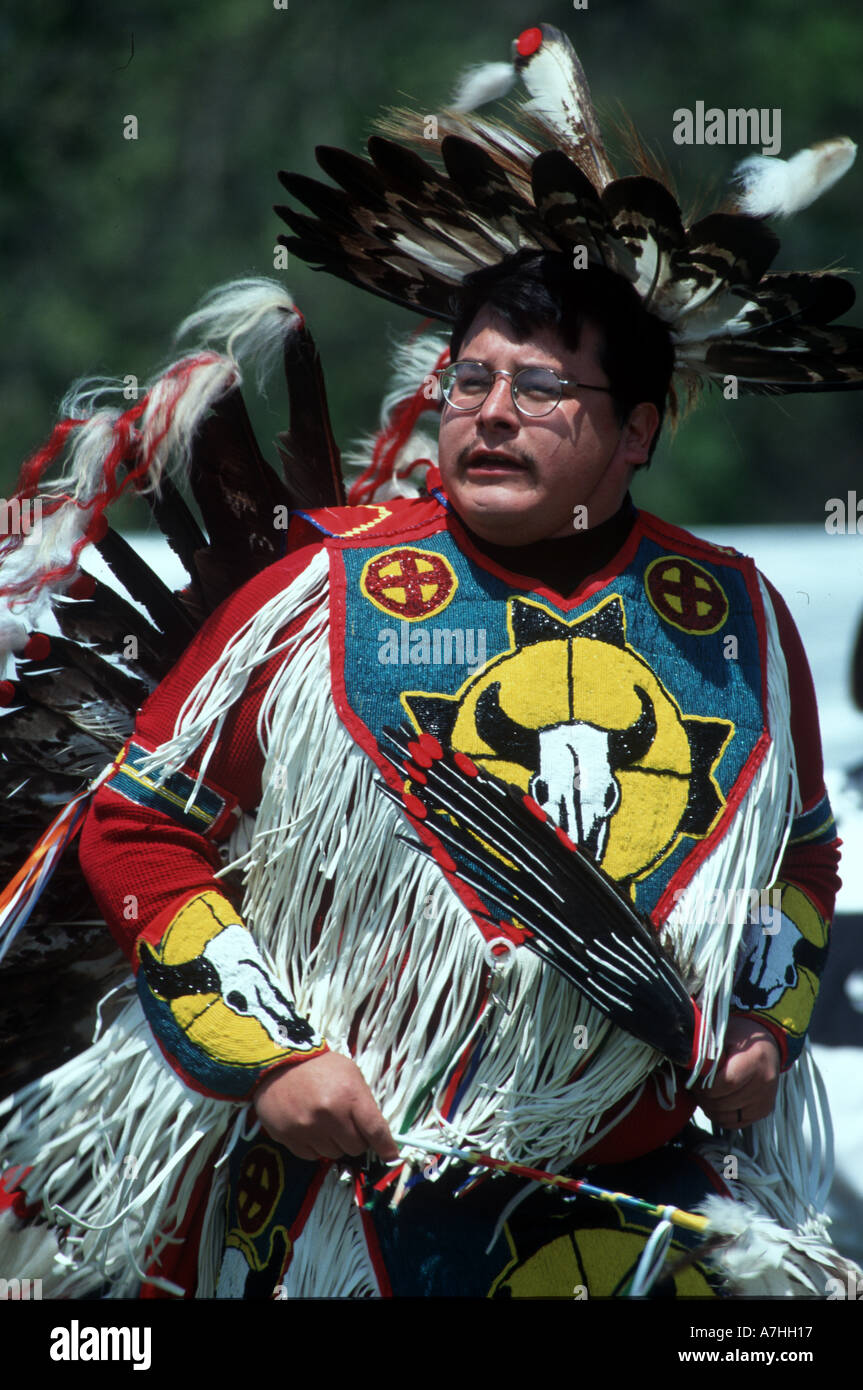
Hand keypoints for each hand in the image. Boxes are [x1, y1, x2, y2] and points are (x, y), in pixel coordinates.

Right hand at [253, 1051, 398, 1161]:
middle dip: (355, 1139)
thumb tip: (376, 1134)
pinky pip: (312, 1156)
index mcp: (349, 1096)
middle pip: (356, 1148)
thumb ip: (364, 1104)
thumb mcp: (350, 1074)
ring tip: (324, 1122)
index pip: (375, 1130)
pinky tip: (309, 1127)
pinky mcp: (288, 1137)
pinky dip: (315, 1146)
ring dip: (334, 1143)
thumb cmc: (320, 1066)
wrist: (278, 1062)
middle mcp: (329, 1115)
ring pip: (334, 1154)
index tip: (391, 1155)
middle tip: (346, 1124)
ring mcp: (307, 1129)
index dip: (386, 1146)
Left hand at [690, 1016, 780, 1127]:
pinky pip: (734, 1123)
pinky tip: (715, 1100)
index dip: (704, 1084)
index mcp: (755, 1060)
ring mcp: (765, 1099)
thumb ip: (708, 1053)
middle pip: (723, 1103)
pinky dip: (720, 1115)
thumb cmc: (739, 1037)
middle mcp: (765, 1083)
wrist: (766, 1044)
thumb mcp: (723, 1036)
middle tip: (695, 1084)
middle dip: (703, 1096)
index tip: (694, 1077)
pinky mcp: (763, 1111)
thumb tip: (690, 1069)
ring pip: (726, 1116)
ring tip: (704, 1092)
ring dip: (709, 1107)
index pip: (726, 1083)